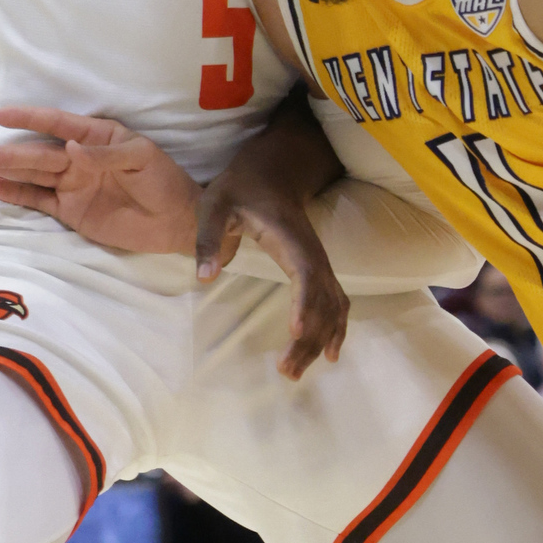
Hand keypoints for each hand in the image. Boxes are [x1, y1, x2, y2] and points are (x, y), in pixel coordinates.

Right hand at [0, 109, 207, 257]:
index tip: (2, 115)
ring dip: (8, 170)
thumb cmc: (164, 181)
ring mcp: (73, 185)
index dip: (31, 118)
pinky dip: (18, 195)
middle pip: (40, 153)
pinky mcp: (72, 211)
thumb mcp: (141, 159)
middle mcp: (79, 158)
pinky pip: (39, 200)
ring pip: (34, 175)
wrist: (177, 221)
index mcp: (97, 137)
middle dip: (11, 153)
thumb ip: (106, 154)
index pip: (59, 124)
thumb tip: (70, 148)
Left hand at [195, 170, 347, 381]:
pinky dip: (337, 329)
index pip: (304, 276)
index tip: (296, 332)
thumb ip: (209, 239)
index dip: (303, 304)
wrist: (273, 171)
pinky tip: (331, 354)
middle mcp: (313, 255)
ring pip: (332, 308)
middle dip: (308, 339)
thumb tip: (205, 277)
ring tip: (296, 371)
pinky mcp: (319, 270)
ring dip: (320, 342)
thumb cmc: (240, 188)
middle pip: (321, 302)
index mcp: (290, 240)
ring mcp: (320, 264)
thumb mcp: (215, 205)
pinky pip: (337, 303)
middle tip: (285, 372)